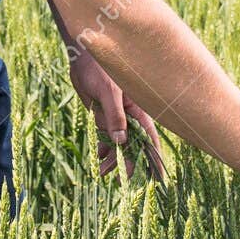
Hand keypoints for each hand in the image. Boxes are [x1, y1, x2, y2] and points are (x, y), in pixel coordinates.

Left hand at [68, 47, 164, 179]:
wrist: (83, 56)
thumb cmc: (100, 68)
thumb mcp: (109, 92)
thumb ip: (115, 116)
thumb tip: (121, 142)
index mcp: (138, 109)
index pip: (149, 139)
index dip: (153, 158)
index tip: (156, 177)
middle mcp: (129, 115)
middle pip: (133, 145)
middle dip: (129, 163)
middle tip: (121, 181)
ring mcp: (116, 115)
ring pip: (118, 143)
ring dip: (112, 158)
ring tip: (103, 173)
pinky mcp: (102, 114)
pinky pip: (105, 135)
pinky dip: (103, 147)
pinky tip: (98, 159)